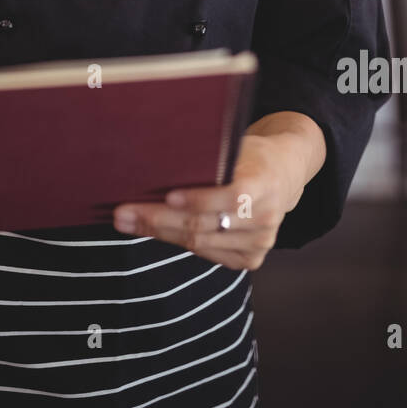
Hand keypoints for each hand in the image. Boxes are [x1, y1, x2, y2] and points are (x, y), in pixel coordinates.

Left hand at [111, 131, 310, 271]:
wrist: (283, 175)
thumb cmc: (249, 155)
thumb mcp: (236, 147)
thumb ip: (210, 161)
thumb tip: (158, 165)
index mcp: (264, 183)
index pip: (231, 196)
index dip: (198, 199)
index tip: (166, 195)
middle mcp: (265, 218)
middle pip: (204, 224)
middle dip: (158, 219)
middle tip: (123, 213)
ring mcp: (259, 244)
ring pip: (199, 242)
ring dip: (159, 232)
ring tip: (127, 222)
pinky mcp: (250, 260)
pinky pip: (206, 253)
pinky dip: (177, 241)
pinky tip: (154, 230)